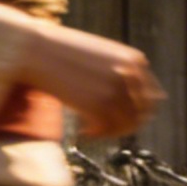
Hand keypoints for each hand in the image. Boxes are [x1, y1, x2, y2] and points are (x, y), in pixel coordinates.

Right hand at [16, 25, 162, 137]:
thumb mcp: (101, 54)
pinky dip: (96, 135)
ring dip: (110, 132)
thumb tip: (139, 98)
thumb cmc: (62, 51)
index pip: (152, 97)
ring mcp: (116, 90)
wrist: (35, 49)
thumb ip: (121, 71)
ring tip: (91, 129)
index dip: (138, 112)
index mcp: (134, 60)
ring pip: (126, 125)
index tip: (121, 118)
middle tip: (106, 129)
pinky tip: (82, 133)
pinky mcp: (98, 105)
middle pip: (142, 114)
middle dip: (126, 125)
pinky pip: (106, 130)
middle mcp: (131, 74)